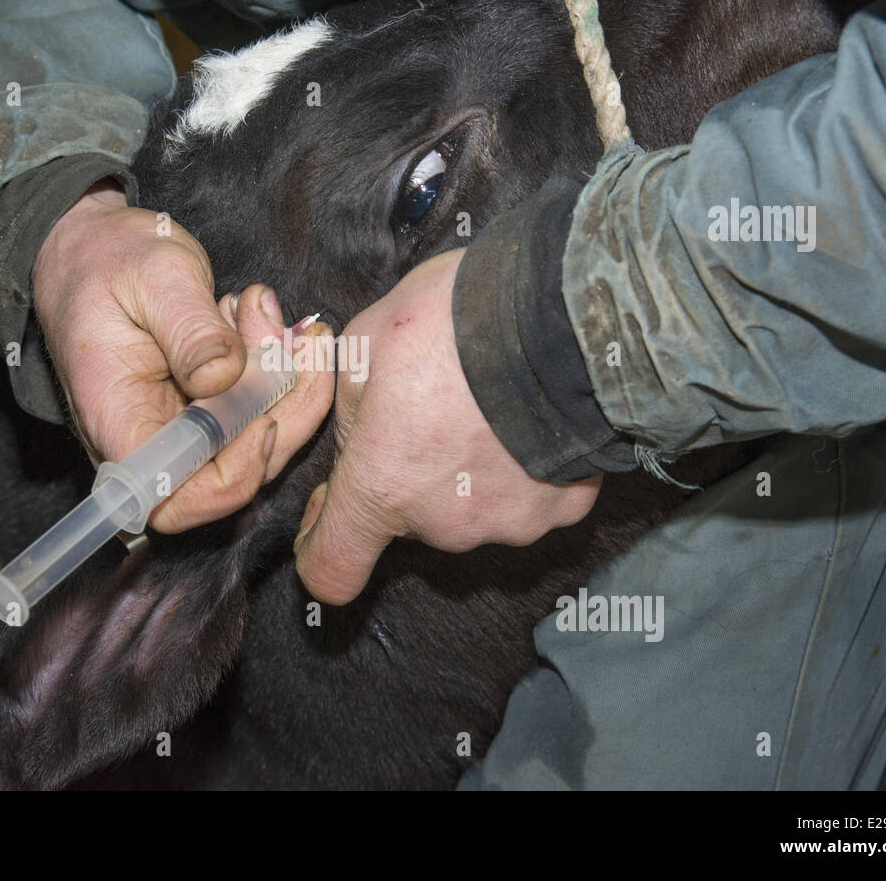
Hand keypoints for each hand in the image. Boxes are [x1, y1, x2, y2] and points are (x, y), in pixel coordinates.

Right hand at [34, 179, 333, 533]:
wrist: (93, 248)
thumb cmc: (108, 260)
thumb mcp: (154, 276)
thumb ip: (190, 328)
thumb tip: (224, 375)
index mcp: (117, 424)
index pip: (178, 498)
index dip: (235, 473)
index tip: (266, 414)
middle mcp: (150, 441)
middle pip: (235, 473)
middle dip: (285, 409)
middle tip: (300, 334)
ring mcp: (183, 429)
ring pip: (257, 441)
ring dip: (288, 382)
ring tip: (272, 313)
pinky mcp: (208, 410)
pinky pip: (257, 411)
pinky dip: (278, 370)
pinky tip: (266, 321)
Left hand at [292, 248, 601, 603]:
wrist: (564, 314)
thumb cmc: (453, 321)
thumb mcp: (364, 343)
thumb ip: (348, 405)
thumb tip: (360, 430)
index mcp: (381, 488)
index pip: (330, 569)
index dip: (321, 545)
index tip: (331, 508)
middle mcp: (442, 525)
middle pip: (410, 519)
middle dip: (410, 472)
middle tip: (432, 405)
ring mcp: (508, 523)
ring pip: (471, 507)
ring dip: (471, 470)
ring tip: (488, 406)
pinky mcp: (564, 510)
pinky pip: (532, 495)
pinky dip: (527, 467)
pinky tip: (530, 418)